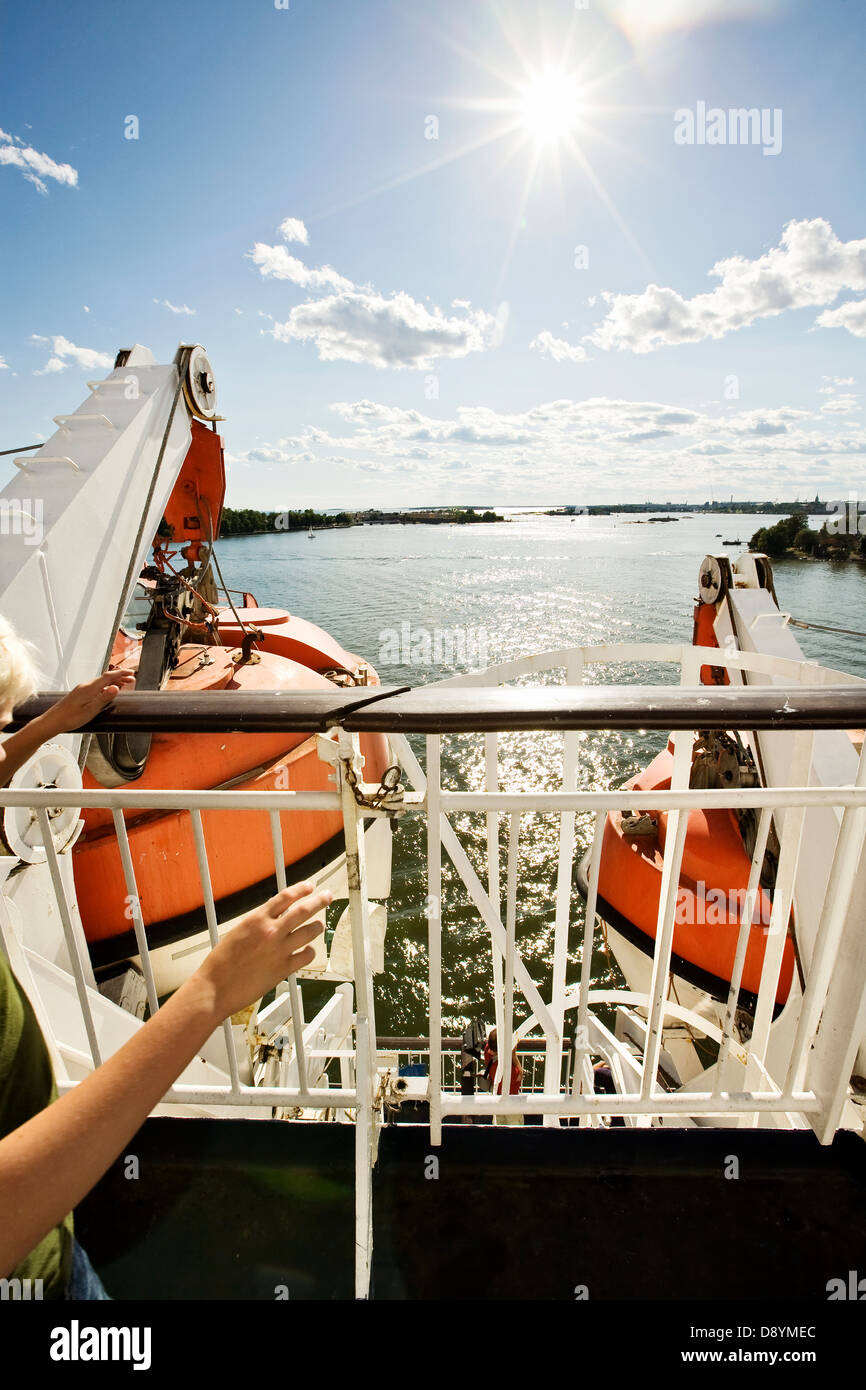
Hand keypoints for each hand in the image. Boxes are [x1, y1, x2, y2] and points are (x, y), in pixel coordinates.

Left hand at [45, 670, 135, 733]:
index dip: (121, 673)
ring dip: (113, 682)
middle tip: (131, 679)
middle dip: (119, 677)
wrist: (53, 721)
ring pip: (101, 682)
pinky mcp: (79, 694)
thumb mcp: (90, 710)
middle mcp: (85, 686)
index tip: (131, 673)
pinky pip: (95, 686)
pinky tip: (107, 692)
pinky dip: (105, 686)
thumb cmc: (69, 718)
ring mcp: (81, 689)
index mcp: (89, 689)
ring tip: (123, 684)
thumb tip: (115, 688)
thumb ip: (104, 698)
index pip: (108, 676)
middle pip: (105, 678)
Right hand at [192, 881, 330, 1022]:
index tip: (309, 886)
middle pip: (304, 910)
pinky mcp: (284, 968)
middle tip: (327, 896)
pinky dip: (310, 951)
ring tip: (319, 924)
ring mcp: (280, 949)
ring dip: (317, 926)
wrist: (215, 988)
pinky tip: (308, 951)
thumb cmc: (221, 963)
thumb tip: (274, 918)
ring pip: (310, 931)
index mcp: (257, 919)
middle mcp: (271, 931)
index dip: (301, 889)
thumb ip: (259, 924)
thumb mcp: (238, 932)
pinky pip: (306, 955)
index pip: (285, 897)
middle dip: (319, 900)